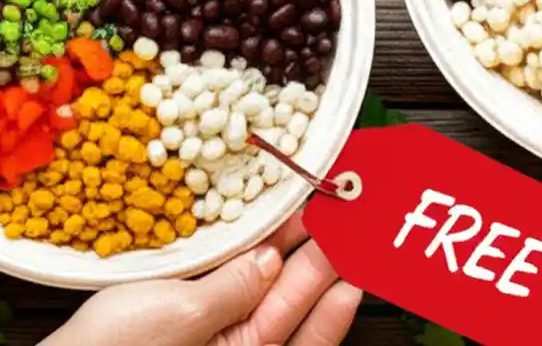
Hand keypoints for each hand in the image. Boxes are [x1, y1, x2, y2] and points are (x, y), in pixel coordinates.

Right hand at [42, 214, 361, 345]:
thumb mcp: (183, 316)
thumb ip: (236, 287)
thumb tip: (275, 261)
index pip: (314, 316)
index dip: (339, 271)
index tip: (358, 232)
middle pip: (299, 302)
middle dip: (324, 255)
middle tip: (346, 210)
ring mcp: (215, 338)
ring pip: (269, 292)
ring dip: (292, 252)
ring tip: (315, 214)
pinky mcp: (188, 321)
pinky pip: (234, 289)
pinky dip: (253, 259)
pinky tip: (262, 236)